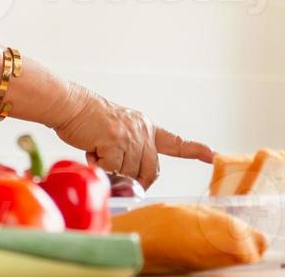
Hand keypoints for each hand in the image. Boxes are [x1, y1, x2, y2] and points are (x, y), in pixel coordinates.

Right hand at [50, 87, 213, 188]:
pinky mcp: (115, 142)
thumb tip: (129, 178)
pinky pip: (112, 169)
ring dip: (112, 169)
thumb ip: (129, 150)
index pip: (174, 142)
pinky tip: (92, 150)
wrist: (71, 106)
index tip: (213, 154)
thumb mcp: (118, 131)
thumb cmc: (89, 121)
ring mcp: (129, 137)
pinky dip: (100, 166)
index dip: (194, 150)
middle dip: (135, 178)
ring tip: (98, 150)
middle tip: (114, 168)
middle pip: (149, 170)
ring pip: (129, 172)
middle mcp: (141, 132)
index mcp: (145, 127)